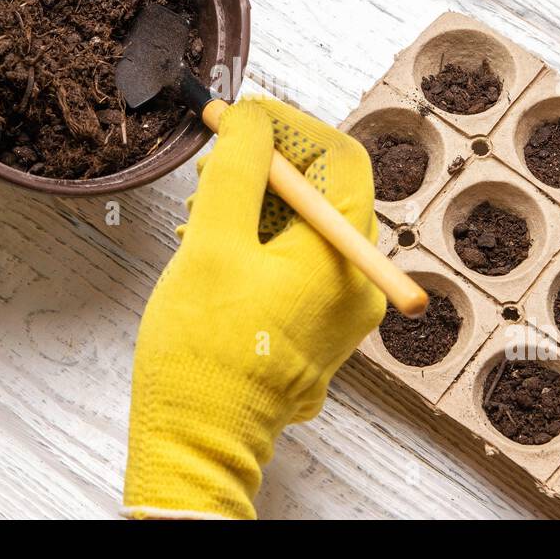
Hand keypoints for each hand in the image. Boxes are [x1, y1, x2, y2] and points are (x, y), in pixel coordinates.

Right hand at [124, 98, 384, 518]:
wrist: (200, 441)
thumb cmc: (205, 352)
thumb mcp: (213, 243)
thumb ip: (235, 170)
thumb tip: (251, 118)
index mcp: (346, 256)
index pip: (342, 159)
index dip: (292, 126)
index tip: (243, 116)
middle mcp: (358, 283)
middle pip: (326, 192)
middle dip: (267, 166)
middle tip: (213, 163)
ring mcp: (340, 311)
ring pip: (306, 228)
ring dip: (256, 205)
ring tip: (202, 212)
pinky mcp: (315, 330)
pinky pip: (297, 264)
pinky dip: (259, 243)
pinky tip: (213, 248)